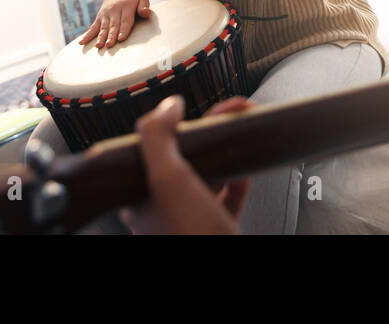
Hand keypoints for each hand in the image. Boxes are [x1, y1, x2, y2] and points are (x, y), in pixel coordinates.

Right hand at [80, 0, 151, 48]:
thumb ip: (144, 6)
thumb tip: (146, 13)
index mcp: (126, 6)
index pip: (125, 20)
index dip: (123, 29)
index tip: (121, 38)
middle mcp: (114, 10)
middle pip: (113, 25)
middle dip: (111, 35)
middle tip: (109, 45)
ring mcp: (105, 14)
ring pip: (103, 27)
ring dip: (100, 37)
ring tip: (98, 46)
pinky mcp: (99, 17)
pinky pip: (93, 27)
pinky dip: (87, 35)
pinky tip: (82, 42)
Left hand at [120, 94, 255, 234]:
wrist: (218, 283)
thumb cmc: (191, 237)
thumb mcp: (168, 180)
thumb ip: (159, 138)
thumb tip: (168, 106)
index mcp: (142, 196)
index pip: (158, 145)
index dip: (185, 119)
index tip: (209, 106)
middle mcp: (162, 208)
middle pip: (188, 155)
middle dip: (214, 128)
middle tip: (235, 112)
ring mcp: (190, 218)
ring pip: (209, 171)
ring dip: (229, 147)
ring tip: (244, 129)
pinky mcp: (216, 228)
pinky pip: (228, 195)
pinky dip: (240, 176)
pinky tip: (247, 165)